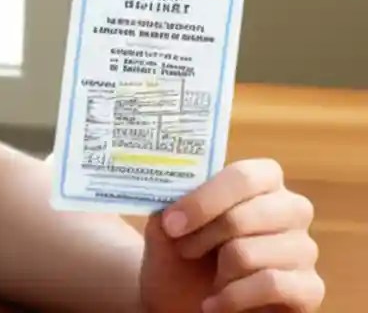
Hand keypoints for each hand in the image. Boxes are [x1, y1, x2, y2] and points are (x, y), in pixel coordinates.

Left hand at [140, 159, 323, 312]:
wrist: (190, 302)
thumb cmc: (183, 256)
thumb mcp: (166, 227)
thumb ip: (168, 204)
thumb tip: (168, 192)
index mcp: (262, 182)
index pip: (245, 176)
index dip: (204, 199)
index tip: (170, 224)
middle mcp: (292, 209)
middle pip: (244, 216)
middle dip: (203, 237)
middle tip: (184, 251)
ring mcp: (304, 249)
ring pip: (249, 253)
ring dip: (217, 271)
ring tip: (210, 279)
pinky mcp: (310, 288)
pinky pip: (271, 284)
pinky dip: (232, 297)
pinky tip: (215, 303)